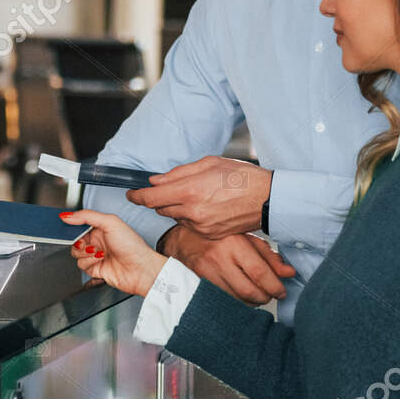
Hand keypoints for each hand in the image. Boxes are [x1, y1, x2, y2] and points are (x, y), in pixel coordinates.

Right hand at [59, 208, 165, 297]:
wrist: (141, 269)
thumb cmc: (133, 246)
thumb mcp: (110, 223)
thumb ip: (87, 216)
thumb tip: (69, 215)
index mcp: (101, 228)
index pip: (80, 223)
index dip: (73, 225)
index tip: (67, 224)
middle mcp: (98, 241)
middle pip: (75, 239)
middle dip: (77, 240)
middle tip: (85, 241)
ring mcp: (96, 255)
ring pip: (76, 253)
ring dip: (84, 252)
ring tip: (97, 251)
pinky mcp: (95, 269)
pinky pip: (81, 265)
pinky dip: (88, 262)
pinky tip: (100, 259)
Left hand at [129, 156, 271, 237]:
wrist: (267, 198)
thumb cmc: (241, 177)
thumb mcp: (208, 164)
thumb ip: (178, 174)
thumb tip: (156, 180)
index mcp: (189, 191)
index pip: (151, 197)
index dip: (137, 196)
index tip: (132, 194)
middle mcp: (192, 212)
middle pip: (161, 208)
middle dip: (162, 198)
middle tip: (177, 189)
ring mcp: (200, 226)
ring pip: (176, 217)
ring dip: (179, 208)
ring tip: (201, 195)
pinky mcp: (209, 234)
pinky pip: (190, 226)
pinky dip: (192, 217)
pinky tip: (208, 207)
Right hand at [165, 227, 294, 305]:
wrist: (186, 239)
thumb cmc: (220, 237)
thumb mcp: (248, 239)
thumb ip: (269, 257)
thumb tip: (289, 273)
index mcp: (235, 244)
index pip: (259, 273)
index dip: (274, 286)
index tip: (282, 291)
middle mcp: (220, 259)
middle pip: (249, 290)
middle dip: (265, 297)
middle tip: (271, 294)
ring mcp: (208, 273)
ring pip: (237, 299)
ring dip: (253, 302)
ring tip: (258, 294)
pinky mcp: (202, 283)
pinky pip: (225, 300)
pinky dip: (239, 302)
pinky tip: (243, 296)